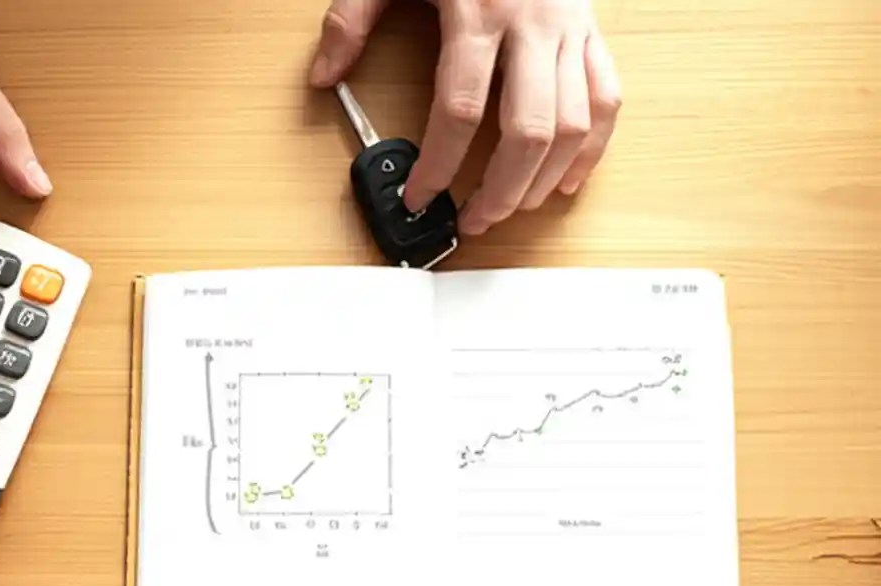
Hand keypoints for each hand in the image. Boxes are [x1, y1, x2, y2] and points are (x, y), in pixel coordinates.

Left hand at [309, 0, 620, 235]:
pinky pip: (607, 98)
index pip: (460, 110)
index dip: (439, 164)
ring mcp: (570, 31)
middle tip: (472, 220)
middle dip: (500, 190)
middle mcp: (532, 26)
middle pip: (527, 130)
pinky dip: (592, 148)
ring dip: (542, 180)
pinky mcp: (593, 31)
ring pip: (573, 124)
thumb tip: (323, 75)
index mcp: (478, 12)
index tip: (418, 196)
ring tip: (510, 209)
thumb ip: (351, 19)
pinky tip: (564, 180)